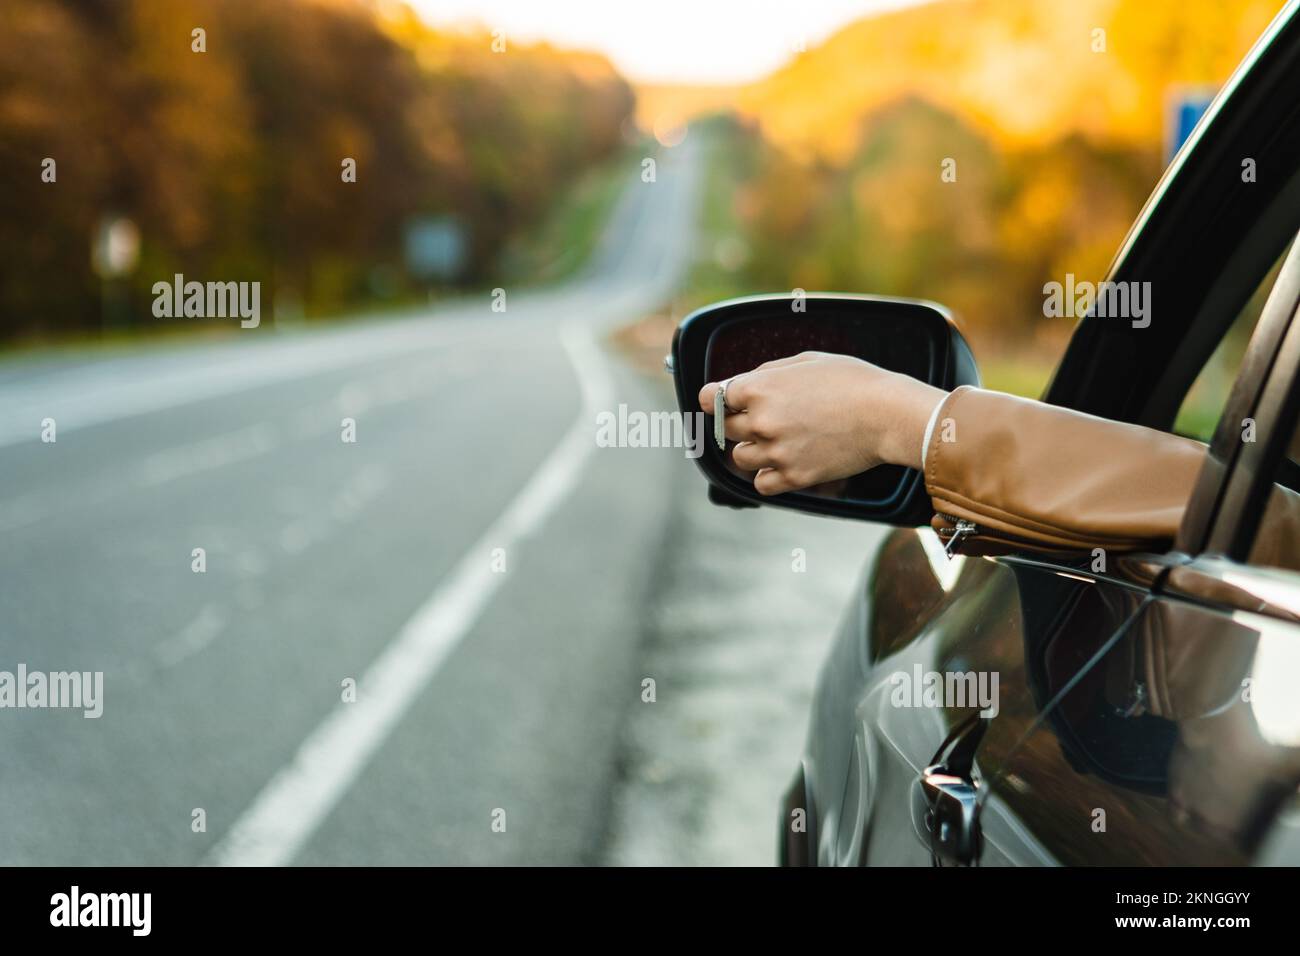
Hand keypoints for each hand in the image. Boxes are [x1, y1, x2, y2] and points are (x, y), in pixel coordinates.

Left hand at [698, 352, 945, 495]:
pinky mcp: (794, 476)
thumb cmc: (853, 381)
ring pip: (740, 457)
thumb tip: (742, 384)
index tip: (722, 403)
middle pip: (726, 428)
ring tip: (778, 441)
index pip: (712, 398)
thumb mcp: (807, 360)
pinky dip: (768, 476)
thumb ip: (768, 372)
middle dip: (741, 422)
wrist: (887, 414)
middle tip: (766, 418)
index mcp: (759, 387)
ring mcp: (776, 451)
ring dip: (753, 450)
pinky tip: (783, 463)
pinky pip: (761, 484)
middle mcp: (761, 421)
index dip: (717, 399)